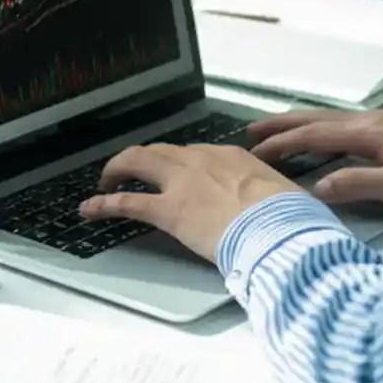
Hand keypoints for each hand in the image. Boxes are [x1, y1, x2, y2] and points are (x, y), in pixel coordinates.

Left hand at [78, 144, 301, 262]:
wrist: (281, 230)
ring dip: (118, 170)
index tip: (175, 173)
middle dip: (141, 159)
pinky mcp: (168, 210)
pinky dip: (105, 204)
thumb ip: (271, 199)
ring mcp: (182, 183)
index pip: (196, 154)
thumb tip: (282, 210)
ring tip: (106, 182)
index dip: (178, 163)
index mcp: (233, 157)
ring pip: (138, 163)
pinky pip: (128, 202)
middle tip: (129, 171)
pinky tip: (91, 208)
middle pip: (160, 151)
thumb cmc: (291, 220)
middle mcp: (202, 161)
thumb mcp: (286, 198)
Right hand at [249, 110, 382, 215]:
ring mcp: (381, 126)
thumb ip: (357, 183)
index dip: (283, 142)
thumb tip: (315, 186)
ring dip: (299, 123)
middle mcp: (371, 122)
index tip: (255, 152)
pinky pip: (340, 127)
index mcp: (369, 131)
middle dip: (282, 123)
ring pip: (328, 120)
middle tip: (251, 129)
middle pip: (317, 118)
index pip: (314, 134)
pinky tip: (318, 137)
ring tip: (275, 130)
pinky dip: (318, 129)